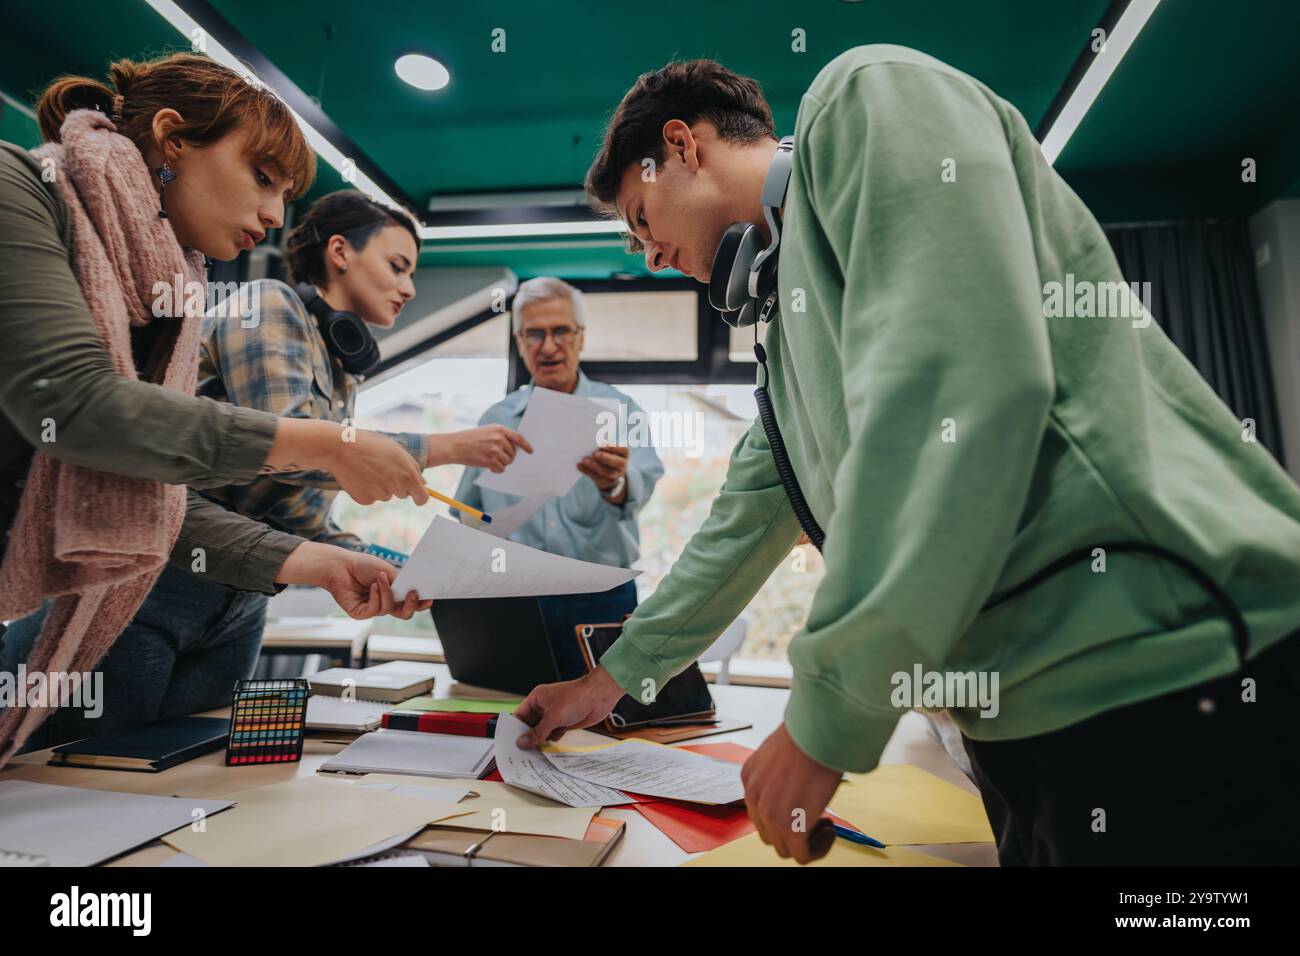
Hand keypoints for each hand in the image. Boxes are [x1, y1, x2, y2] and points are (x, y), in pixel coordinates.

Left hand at [276, 542, 431, 619]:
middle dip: (412, 605)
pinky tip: (372, 586)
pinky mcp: (360, 613)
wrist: (341, 566)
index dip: (422, 603)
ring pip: (389, 609)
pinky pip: (374, 610)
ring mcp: (373, 609)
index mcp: (394, 593)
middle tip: (414, 593)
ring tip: (380, 577)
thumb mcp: (389, 571)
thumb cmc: (364, 566)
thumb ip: (402, 582)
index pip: (411, 603)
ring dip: (387, 592)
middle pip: (404, 613)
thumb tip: (416, 590)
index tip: (430, 599)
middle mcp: (385, 603)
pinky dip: (375, 596)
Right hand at [325, 429, 429, 505]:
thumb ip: (412, 466)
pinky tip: (359, 475)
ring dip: (381, 486)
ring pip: (386, 495)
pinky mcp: (365, 500)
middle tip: (382, 467)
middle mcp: (397, 487)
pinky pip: (371, 498)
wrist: (340, 447)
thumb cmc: (370, 444)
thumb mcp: (396, 450)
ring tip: (368, 468)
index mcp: (409, 475)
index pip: (422, 498)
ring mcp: (380, 495)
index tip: (415, 493)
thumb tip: (424, 483)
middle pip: (403, 494)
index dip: (420, 496)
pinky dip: (366, 490)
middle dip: (397, 484)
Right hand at [439, 424, 532, 471]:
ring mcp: (495, 449)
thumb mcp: (486, 431)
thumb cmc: (469, 439)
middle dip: (508, 457)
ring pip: (508, 461)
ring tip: (492, 462)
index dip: (526, 445)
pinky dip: (497, 470)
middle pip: (513, 452)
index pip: (518, 438)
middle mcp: (498, 438)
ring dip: (502, 464)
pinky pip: (501, 468)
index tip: (530, 451)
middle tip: (498, 458)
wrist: (454, 446)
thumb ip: (499, 436)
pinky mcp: (490, 460)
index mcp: (498, 429)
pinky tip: (490, 468)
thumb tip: (513, 448)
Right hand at [513, 666, 624, 747]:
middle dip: (527, 737)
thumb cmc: (577, 696)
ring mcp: (555, 715)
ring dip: (539, 741)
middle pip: (530, 725)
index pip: (520, 715)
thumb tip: (523, 742)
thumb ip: (537, 731)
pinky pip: (553, 734)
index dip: (514, 728)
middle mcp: (544, 707)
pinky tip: (547, 749)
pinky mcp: (564, 723)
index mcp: (537, 699)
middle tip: (520, 752)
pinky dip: (551, 741)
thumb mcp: (553, 716)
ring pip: (542, 731)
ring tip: (533, 754)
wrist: (599, 696)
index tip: (510, 742)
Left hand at [577, 445, 628, 493]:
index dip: (614, 447)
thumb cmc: (607, 454)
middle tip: (594, 454)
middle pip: (618, 463)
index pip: (624, 450)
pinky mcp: (606, 482)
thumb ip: (604, 443)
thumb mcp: (608, 448)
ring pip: (607, 473)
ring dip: (594, 466)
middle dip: (606, 458)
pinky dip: (587, 471)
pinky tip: (579, 465)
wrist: (608, 472)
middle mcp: (622, 465)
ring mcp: (615, 476)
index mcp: (624, 454)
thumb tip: (597, 438)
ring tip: (584, 460)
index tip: (603, 443)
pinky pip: (596, 478)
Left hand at [741, 723, 843, 863]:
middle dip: (793, 829)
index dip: (785, 813)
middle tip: (817, 816)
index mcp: (749, 777)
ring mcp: (768, 814)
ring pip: (784, 848)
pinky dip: (818, 849)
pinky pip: (802, 855)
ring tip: (825, 823)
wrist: (817, 731)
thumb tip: (796, 787)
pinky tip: (829, 830)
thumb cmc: (808, 734)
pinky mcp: (789, 827)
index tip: (804, 804)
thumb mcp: (782, 752)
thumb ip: (780, 773)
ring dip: (806, 840)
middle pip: (769, 832)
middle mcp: (753, 797)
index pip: (760, 810)